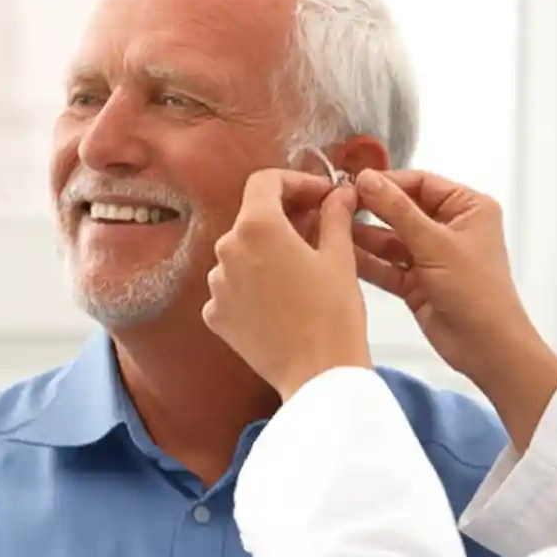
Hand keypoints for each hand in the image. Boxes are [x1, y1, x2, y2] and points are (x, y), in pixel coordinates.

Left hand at [203, 169, 371, 400]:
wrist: (318, 375)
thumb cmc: (333, 316)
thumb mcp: (340, 257)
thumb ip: (334, 216)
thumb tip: (340, 194)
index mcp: (257, 227)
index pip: (266, 182)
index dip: (296, 182)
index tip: (319, 195)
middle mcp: (227, 250)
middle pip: (253, 217)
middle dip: (285, 216)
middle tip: (320, 227)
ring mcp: (217, 285)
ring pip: (242, 252)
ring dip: (269, 251)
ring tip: (303, 268)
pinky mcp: (216, 314)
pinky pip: (233, 285)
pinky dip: (255, 283)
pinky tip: (283, 297)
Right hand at [353, 170, 556, 450]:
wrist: (487, 348)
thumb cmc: (476, 291)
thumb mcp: (436, 244)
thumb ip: (398, 210)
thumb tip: (368, 178)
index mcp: (468, 208)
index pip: (421, 182)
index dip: (388, 182)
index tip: (354, 183)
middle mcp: (451, 228)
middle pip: (403, 209)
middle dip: (372, 210)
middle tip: (336, 205)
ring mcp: (434, 256)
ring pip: (392, 239)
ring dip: (365, 236)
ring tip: (330, 228)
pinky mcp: (418, 282)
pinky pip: (389, 266)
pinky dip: (369, 262)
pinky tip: (342, 254)